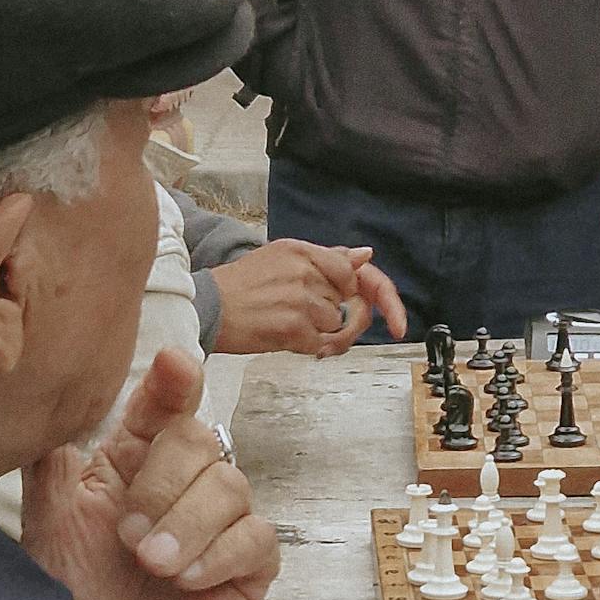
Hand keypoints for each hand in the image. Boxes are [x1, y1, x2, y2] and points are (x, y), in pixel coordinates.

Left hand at [21, 348, 278, 599]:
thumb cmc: (74, 594)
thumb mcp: (49, 528)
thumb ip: (51, 470)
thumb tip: (47, 414)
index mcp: (135, 462)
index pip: (162, 408)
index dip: (172, 384)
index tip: (174, 364)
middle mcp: (183, 485)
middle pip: (201, 441)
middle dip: (163, 484)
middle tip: (127, 535)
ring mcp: (220, 525)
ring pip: (232, 487)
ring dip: (187, 525)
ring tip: (151, 565)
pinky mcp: (247, 568)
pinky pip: (257, 540)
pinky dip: (220, 555)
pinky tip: (185, 581)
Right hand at [210, 240, 407, 354]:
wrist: (206, 309)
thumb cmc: (240, 287)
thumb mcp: (280, 258)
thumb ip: (327, 259)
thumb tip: (365, 256)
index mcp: (302, 250)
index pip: (357, 271)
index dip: (380, 296)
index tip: (393, 318)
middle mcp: (304, 271)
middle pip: (350, 303)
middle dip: (343, 319)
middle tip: (321, 325)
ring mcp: (301, 299)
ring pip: (338, 325)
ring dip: (324, 335)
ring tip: (294, 329)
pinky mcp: (294, 327)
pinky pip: (324, 345)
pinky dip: (313, 349)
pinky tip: (290, 340)